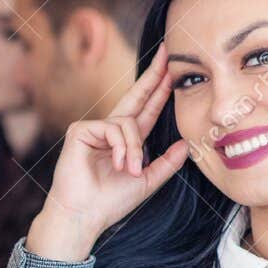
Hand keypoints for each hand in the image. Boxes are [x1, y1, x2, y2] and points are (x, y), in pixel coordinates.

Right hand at [26, 42, 191, 262]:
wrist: (84, 215)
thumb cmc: (110, 203)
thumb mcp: (148, 181)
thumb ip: (167, 163)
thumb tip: (186, 143)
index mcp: (126, 142)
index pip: (148, 111)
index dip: (160, 91)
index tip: (172, 71)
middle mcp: (111, 131)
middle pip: (136, 97)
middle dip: (153, 76)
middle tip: (168, 52)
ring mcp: (94, 129)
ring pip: (128, 123)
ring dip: (134, 148)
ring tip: (131, 170)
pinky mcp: (81, 130)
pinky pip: (113, 128)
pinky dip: (121, 147)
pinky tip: (119, 164)